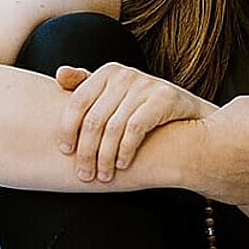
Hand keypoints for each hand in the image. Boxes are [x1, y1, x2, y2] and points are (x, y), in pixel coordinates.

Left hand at [55, 63, 213, 182]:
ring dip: (105, 157)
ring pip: (113, 128)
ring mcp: (145, 84)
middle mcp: (125, 75)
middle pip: (94, 119)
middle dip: (87, 151)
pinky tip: (121, 165)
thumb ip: (86, 87)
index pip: (77, 102)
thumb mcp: (114, 95)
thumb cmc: (143, 108)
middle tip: (84, 174)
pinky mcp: (164, 97)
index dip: (68, 129)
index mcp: (107, 72)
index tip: (66, 152)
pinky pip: (135, 129)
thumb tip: (59, 74)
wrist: (189, 115)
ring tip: (103, 175)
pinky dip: (125, 150)